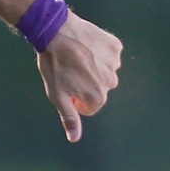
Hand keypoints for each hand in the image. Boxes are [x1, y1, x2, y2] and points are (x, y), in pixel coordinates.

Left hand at [38, 12, 122, 142]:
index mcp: (98, 97)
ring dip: (93, 67)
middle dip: (86, 83)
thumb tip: (74, 139)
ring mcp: (114, 63)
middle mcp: (111, 82)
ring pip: (104, 71)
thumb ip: (69, 118)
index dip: (75, 98)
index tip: (66, 84)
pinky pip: (109, 54)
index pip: (89, 106)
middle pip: (99, 89)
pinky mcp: (115, 47)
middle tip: (70, 69)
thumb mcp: (58, 94)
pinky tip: (86, 46)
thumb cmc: (54, 65)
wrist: (56, 31)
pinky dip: (100, 52)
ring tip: (77, 57)